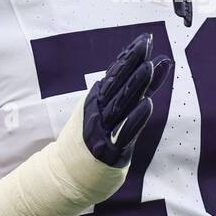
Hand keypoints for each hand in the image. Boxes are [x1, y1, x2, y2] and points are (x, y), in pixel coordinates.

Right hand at [0, 32, 170, 215]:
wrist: (65, 177)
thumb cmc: (91, 142)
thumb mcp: (106, 113)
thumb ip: (128, 93)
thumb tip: (144, 67)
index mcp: (98, 100)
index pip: (117, 74)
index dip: (131, 56)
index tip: (146, 39)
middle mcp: (98, 111)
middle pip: (119, 82)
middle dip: (133, 62)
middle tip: (147, 43)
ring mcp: (102, 130)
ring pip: (121, 103)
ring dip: (136, 85)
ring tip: (150, 67)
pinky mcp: (109, 150)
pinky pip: (125, 132)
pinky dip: (136, 118)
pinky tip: (148, 104)